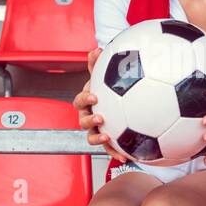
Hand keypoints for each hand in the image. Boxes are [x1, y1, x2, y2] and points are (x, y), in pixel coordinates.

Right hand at [73, 46, 124, 162]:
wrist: (119, 102)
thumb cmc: (110, 87)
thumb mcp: (105, 74)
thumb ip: (99, 63)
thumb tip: (96, 49)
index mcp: (87, 102)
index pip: (80, 100)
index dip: (85, 99)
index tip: (95, 96)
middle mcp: (89, 116)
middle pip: (83, 121)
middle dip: (90, 120)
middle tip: (101, 117)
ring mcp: (97, 130)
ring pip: (92, 137)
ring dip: (98, 139)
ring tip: (108, 138)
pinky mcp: (108, 141)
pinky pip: (109, 149)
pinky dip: (115, 153)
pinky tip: (125, 156)